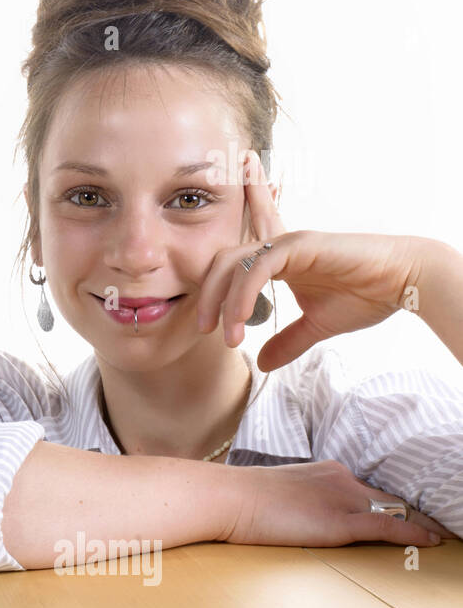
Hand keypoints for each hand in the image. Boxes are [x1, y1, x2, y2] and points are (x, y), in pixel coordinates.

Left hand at [195, 150, 422, 371]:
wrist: (403, 285)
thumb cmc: (365, 296)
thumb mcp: (316, 326)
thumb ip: (287, 341)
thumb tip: (262, 363)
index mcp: (279, 261)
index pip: (238, 254)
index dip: (217, 253)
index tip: (204, 280)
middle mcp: (276, 248)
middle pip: (221, 263)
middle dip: (206, 296)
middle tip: (204, 330)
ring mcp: (286, 244)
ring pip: (232, 265)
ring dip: (222, 303)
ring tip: (228, 336)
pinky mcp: (298, 245)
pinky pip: (256, 269)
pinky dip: (242, 295)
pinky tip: (241, 320)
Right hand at [224, 458, 456, 546]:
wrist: (228, 497)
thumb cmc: (238, 499)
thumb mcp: (274, 493)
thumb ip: (296, 501)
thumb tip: (295, 515)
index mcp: (324, 471)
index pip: (368, 488)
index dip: (392, 503)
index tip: (407, 512)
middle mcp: (340, 479)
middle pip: (388, 498)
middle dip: (415, 512)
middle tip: (440, 525)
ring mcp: (342, 498)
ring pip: (395, 511)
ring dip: (423, 524)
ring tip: (445, 535)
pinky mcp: (340, 521)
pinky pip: (389, 527)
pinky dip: (414, 535)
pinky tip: (433, 542)